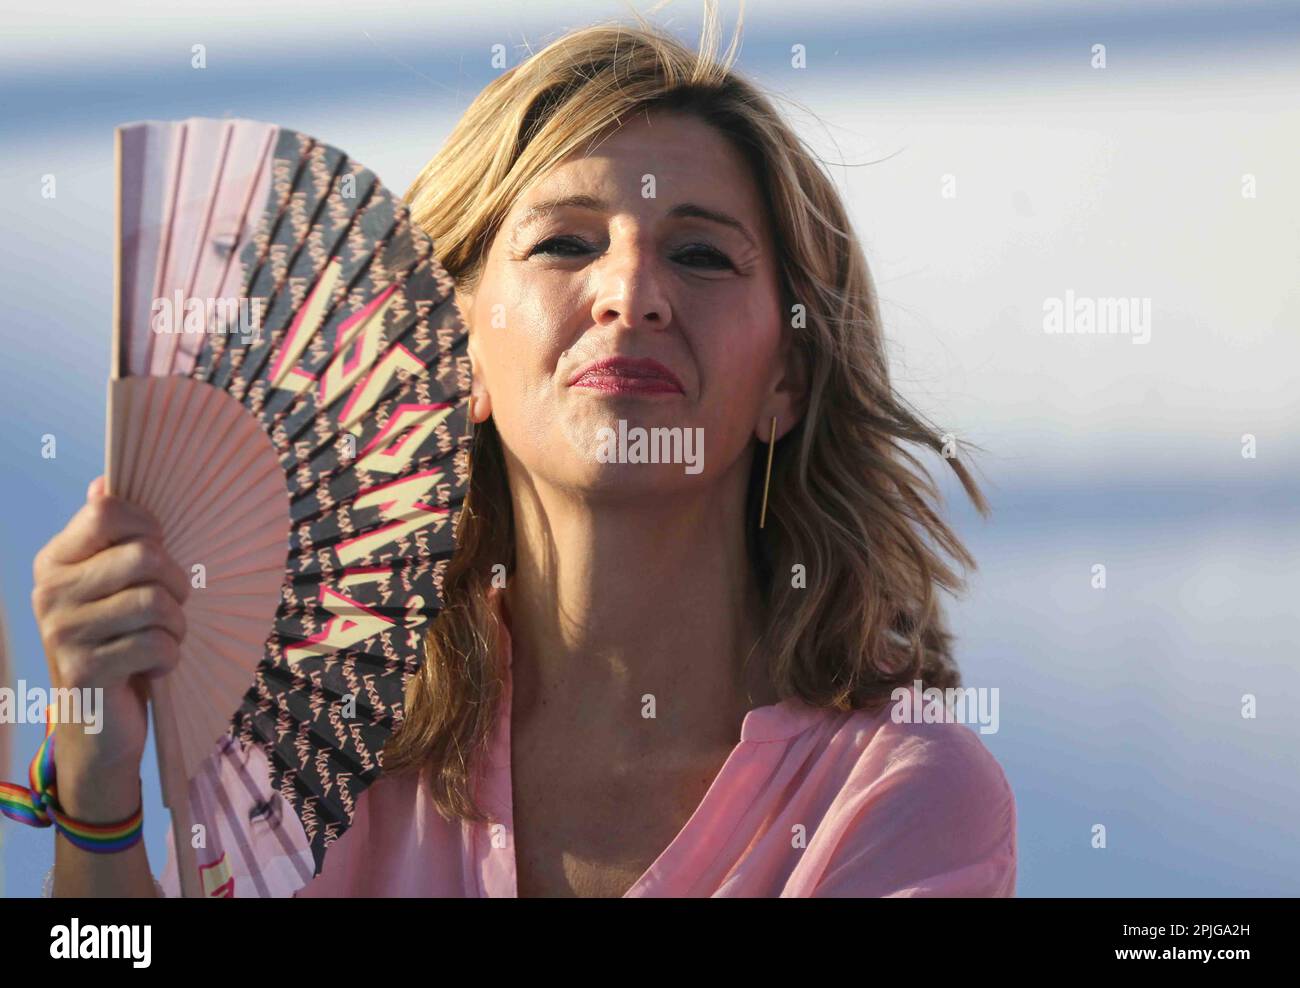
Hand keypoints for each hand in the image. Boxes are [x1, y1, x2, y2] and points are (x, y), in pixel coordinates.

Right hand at [30, 475, 188, 816]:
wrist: (99, 725)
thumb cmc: (120, 641)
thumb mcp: (114, 587)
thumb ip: (110, 538)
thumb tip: (104, 483)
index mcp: (56, 561)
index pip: (108, 512)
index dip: (149, 527)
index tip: (157, 551)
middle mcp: (50, 592)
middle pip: (145, 556)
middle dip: (177, 583)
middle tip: (171, 606)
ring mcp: (63, 632)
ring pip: (158, 603)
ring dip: (177, 625)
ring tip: (162, 638)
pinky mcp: (84, 671)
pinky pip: (158, 645)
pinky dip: (170, 658)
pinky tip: (152, 667)